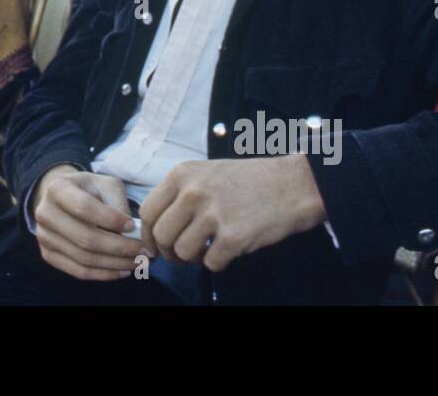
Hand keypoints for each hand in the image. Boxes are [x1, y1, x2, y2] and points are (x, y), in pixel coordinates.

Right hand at [32, 166, 145, 280]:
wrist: (63, 199)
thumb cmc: (89, 190)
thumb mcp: (105, 185)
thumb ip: (118, 203)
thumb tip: (131, 233)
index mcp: (57, 189)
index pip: (85, 208)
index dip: (110, 220)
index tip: (133, 226)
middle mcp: (45, 213)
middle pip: (85, 238)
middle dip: (119, 247)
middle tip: (144, 251)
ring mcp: (44, 237)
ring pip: (83, 258)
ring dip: (115, 263)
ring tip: (138, 262)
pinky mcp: (48, 255)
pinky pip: (78, 271)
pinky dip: (103, 274)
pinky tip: (122, 270)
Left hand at [140, 154, 326, 271]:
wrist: (290, 185)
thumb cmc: (248, 180)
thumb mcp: (205, 174)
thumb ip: (179, 195)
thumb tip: (156, 227)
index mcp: (182, 175)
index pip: (147, 211)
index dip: (149, 234)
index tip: (157, 245)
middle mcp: (193, 192)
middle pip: (161, 235)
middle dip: (169, 251)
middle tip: (183, 254)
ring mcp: (212, 214)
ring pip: (182, 252)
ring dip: (192, 258)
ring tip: (207, 249)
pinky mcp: (233, 237)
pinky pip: (210, 263)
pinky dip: (217, 263)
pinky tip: (228, 250)